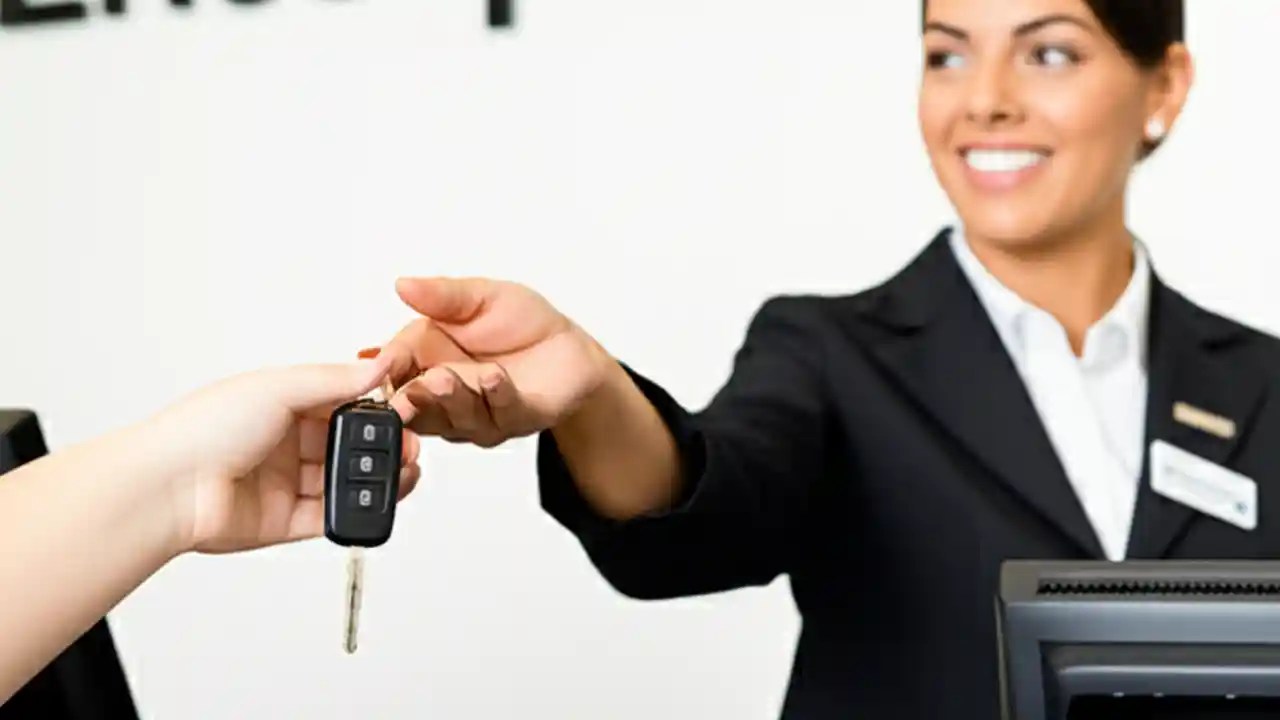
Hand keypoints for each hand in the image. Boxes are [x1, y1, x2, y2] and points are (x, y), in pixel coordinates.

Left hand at [152, 356, 420, 553]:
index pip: (340, 403)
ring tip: (403, 474)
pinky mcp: (283, 522)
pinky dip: (355, 512)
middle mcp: (283, 444)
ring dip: (376, 479)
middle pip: (348, 445)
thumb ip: (334, 380)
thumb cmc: (203, 429)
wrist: (167, 488)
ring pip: (344, 482)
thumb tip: (379, 366)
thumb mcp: (278, 387)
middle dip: (382, 447)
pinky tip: (376, 503)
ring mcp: (284, 484)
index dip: (374, 407)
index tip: (403, 408)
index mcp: (280, 404)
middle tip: (409, 446)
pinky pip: (329, 517)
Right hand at [376, 277, 613, 447]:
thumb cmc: (522, 322)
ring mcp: (478, 412)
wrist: (570, 348)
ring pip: (456, 415)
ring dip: (451, 398)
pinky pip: (501, 413)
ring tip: (445, 377)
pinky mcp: (514, 419)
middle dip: (412, 398)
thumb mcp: (479, 297)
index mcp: (427, 358)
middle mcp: (447, 391)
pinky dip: (496, 396)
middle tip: (409, 385)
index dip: (382, 371)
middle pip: (418, 404)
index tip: (371, 369)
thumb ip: (442, 296)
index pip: (394, 369)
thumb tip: (403, 284)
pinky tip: (493, 378)